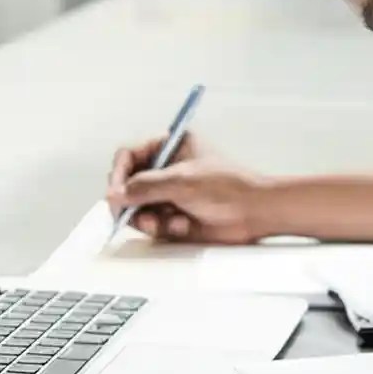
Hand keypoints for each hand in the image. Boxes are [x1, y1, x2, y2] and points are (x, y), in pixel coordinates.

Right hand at [106, 134, 268, 243]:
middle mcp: (167, 168)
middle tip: (135, 215)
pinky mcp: (175, 215)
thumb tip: (117, 194)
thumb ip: (145, 187)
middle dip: (132, 203)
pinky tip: (184, 226)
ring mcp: (171, 193)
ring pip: (139, 208)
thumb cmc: (230, 187)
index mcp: (171, 146)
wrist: (256, 213)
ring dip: (148, 218)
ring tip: (163, 223)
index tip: (116, 193)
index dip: (118, 174)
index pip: (129, 155)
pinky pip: (154, 224)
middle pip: (129, 185)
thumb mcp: (182, 182)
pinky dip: (164, 228)